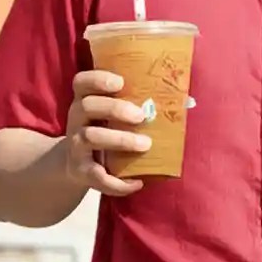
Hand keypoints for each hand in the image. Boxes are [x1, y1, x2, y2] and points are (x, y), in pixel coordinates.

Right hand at [62, 70, 150, 196]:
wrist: (77, 164)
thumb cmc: (105, 129)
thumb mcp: (111, 113)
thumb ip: (134, 103)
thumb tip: (185, 100)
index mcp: (86, 100)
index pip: (83, 82)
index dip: (98, 79)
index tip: (120, 82)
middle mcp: (77, 119)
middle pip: (87, 106)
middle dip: (115, 109)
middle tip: (141, 116)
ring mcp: (76, 145)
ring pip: (89, 137)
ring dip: (120, 140)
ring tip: (146, 144)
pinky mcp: (80, 171)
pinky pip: (96, 177)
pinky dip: (117, 183)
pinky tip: (137, 183)